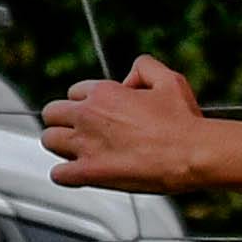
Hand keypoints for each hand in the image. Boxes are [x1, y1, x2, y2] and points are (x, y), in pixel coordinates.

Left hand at [41, 55, 207, 194]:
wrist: (191, 154)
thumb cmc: (183, 120)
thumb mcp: (168, 79)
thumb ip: (144, 67)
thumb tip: (128, 78)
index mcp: (103, 93)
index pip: (74, 93)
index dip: (85, 102)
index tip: (98, 114)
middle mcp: (88, 116)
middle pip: (52, 113)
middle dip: (64, 120)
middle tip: (81, 130)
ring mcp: (86, 145)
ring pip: (49, 140)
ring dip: (60, 144)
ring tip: (77, 151)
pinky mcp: (89, 173)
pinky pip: (58, 174)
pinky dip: (65, 174)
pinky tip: (78, 173)